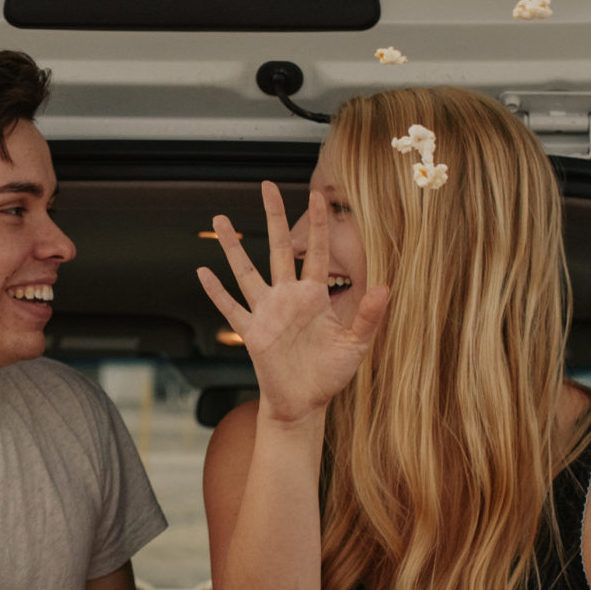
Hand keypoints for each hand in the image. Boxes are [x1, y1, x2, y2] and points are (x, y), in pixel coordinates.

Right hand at [196, 183, 389, 425]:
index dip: (317, 224)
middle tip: (266, 186)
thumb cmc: (330, 374)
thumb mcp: (356, 344)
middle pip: (279, 248)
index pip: (317, 252)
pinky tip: (202, 271)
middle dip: (273, 217)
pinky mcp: (251, 332)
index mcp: (315, 296)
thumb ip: (369, 315)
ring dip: (233, 246)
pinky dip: (216, 291)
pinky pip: (230, 306)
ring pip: (247, 270)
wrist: (304, 403)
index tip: (316, 195)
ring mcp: (267, 311)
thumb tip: (388, 286)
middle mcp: (288, 296)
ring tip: (220, 219)